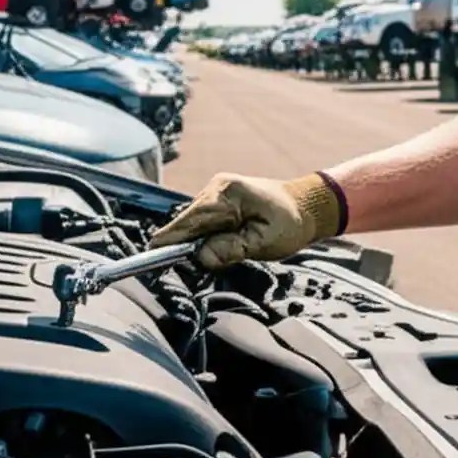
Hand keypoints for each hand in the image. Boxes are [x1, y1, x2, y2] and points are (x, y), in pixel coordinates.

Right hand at [149, 173, 342, 268]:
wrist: (306, 205)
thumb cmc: (289, 223)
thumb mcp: (266, 241)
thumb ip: (232, 249)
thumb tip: (201, 257)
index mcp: (227, 194)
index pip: (190, 220)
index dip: (171, 241)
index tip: (151, 257)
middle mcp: (215, 188)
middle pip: (186, 223)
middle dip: (186, 247)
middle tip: (198, 269)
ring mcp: (214, 192)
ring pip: (192, 225)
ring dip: (198, 243)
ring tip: (224, 255)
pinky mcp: (215, 201)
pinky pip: (201, 223)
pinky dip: (204, 238)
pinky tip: (223, 246)